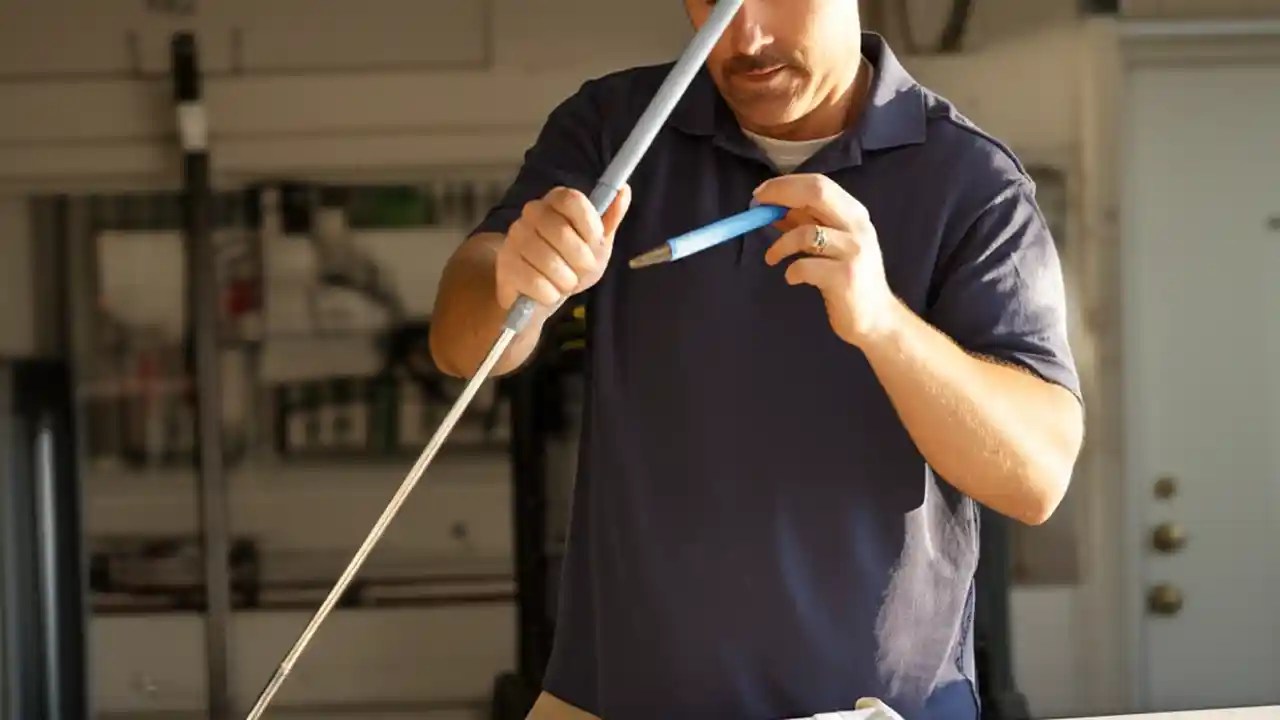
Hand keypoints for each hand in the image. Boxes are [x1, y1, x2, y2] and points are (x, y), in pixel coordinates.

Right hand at [495, 184, 631, 309]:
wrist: (540, 293)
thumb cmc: (571, 263)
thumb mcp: (596, 244)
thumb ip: (610, 217)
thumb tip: (625, 190)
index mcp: (556, 201)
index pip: (571, 199)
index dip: (589, 225)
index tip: (595, 243)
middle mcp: (532, 212)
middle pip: (560, 231)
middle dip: (580, 260)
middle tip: (582, 269)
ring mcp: (515, 237)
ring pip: (548, 260)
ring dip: (566, 280)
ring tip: (565, 282)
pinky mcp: (506, 264)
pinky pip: (534, 282)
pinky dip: (549, 294)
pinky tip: (548, 292)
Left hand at [753, 174, 899, 347]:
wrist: (876, 318)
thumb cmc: (848, 277)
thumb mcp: (831, 243)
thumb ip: (807, 222)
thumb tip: (772, 206)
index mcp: (854, 213)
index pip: (819, 184)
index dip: (786, 185)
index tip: (760, 193)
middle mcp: (857, 226)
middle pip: (817, 193)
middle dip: (780, 195)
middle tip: (755, 209)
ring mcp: (853, 251)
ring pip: (806, 233)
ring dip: (780, 245)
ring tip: (771, 258)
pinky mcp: (845, 278)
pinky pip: (805, 266)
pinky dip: (791, 271)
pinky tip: (792, 278)